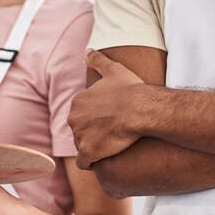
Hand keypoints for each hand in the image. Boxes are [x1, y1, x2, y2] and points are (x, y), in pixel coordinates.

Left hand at [68, 50, 146, 168]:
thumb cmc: (130, 89)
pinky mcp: (88, 152)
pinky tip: (104, 159)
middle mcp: (74, 118)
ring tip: (111, 146)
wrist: (141, 109)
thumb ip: (97, 60)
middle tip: (111, 134)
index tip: (109, 120)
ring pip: (83, 146)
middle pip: (80, 130)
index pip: (82, 114)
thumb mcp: (114, 69)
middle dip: (92, 133)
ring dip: (94, 148)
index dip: (95, 118)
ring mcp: (80, 136)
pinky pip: (85, 163)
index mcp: (78, 101)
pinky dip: (92, 162)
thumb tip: (87, 51)